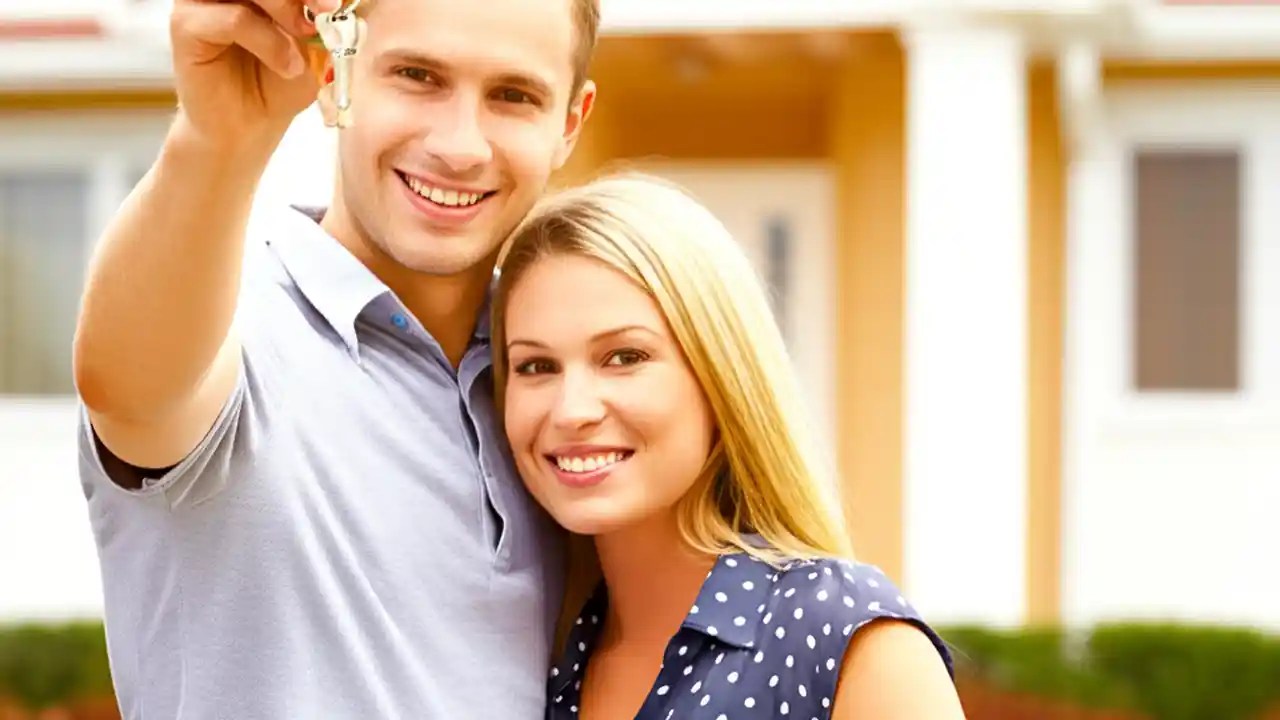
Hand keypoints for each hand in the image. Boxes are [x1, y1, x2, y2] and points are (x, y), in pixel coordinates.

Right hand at [169, 0, 340, 150]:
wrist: (248, 128)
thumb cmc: (279, 84)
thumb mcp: (313, 45)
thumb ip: (321, 16)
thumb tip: (340, 0)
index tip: (337, 1)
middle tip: (330, 9)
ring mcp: (201, 0)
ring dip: (286, 9)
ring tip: (307, 38)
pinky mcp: (186, 24)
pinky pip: (233, 18)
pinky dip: (269, 41)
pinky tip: (288, 66)